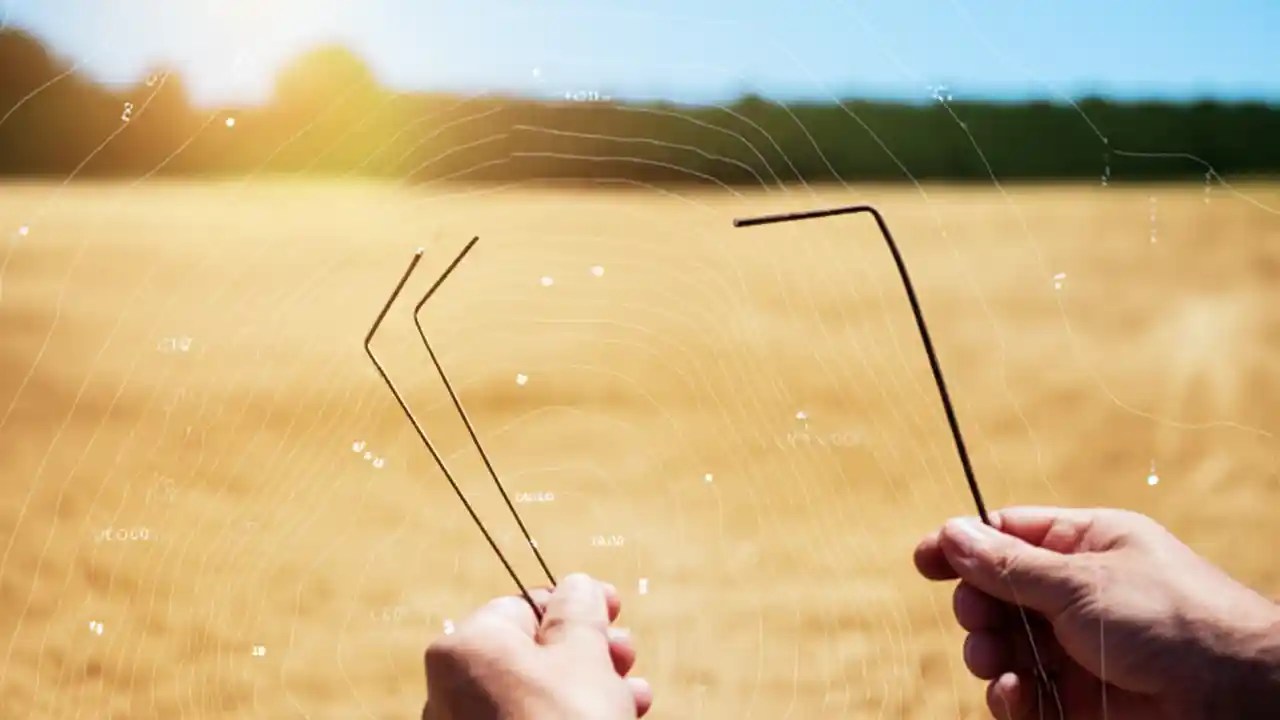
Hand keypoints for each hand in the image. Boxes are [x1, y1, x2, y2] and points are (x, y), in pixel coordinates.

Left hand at [423, 573, 651, 719]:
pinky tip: (617, 719)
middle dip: (589, 651)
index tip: (614, 608)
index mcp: (465, 647)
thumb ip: (579, 610)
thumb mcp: (584, 653)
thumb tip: (576, 586)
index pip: (523, 606)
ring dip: (590, 688)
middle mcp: (450, 692)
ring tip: (635, 695)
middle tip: (627, 654)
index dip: (575, 605)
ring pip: (534, 697)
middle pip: (531, 654)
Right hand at [914, 506, 1279, 719]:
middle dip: (977, 607)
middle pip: (997, 593)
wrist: (1231, 695)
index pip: (1008, 535)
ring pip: (1004, 646)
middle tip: (977, 618)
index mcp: (1086, 545)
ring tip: (993, 662)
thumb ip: (1008, 565)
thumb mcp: (1079, 580)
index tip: (923, 561)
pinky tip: (1012, 695)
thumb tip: (950, 532)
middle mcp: (1077, 593)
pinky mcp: (1078, 698)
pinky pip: (1023, 693)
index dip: (963, 545)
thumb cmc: (1169, 618)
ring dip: (988, 654)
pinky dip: (1009, 695)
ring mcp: (1077, 647)